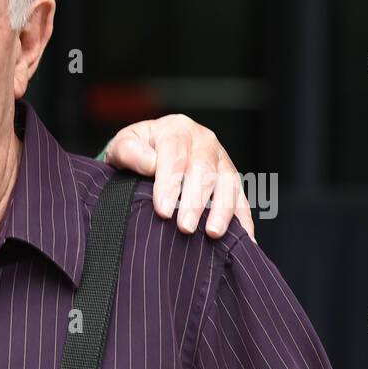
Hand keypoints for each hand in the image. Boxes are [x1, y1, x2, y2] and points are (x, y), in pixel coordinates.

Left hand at [103, 114, 254, 241]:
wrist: (150, 148)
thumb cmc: (136, 150)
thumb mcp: (122, 145)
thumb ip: (129, 151)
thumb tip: (150, 163)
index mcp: (176, 130)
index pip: (176, 156)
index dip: (171, 185)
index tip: (163, 211)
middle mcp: (203, 141)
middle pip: (204, 170)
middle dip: (196, 201)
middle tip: (185, 227)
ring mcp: (220, 159)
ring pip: (228, 182)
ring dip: (222, 209)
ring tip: (213, 233)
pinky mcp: (230, 178)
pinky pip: (241, 197)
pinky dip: (243, 218)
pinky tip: (244, 238)